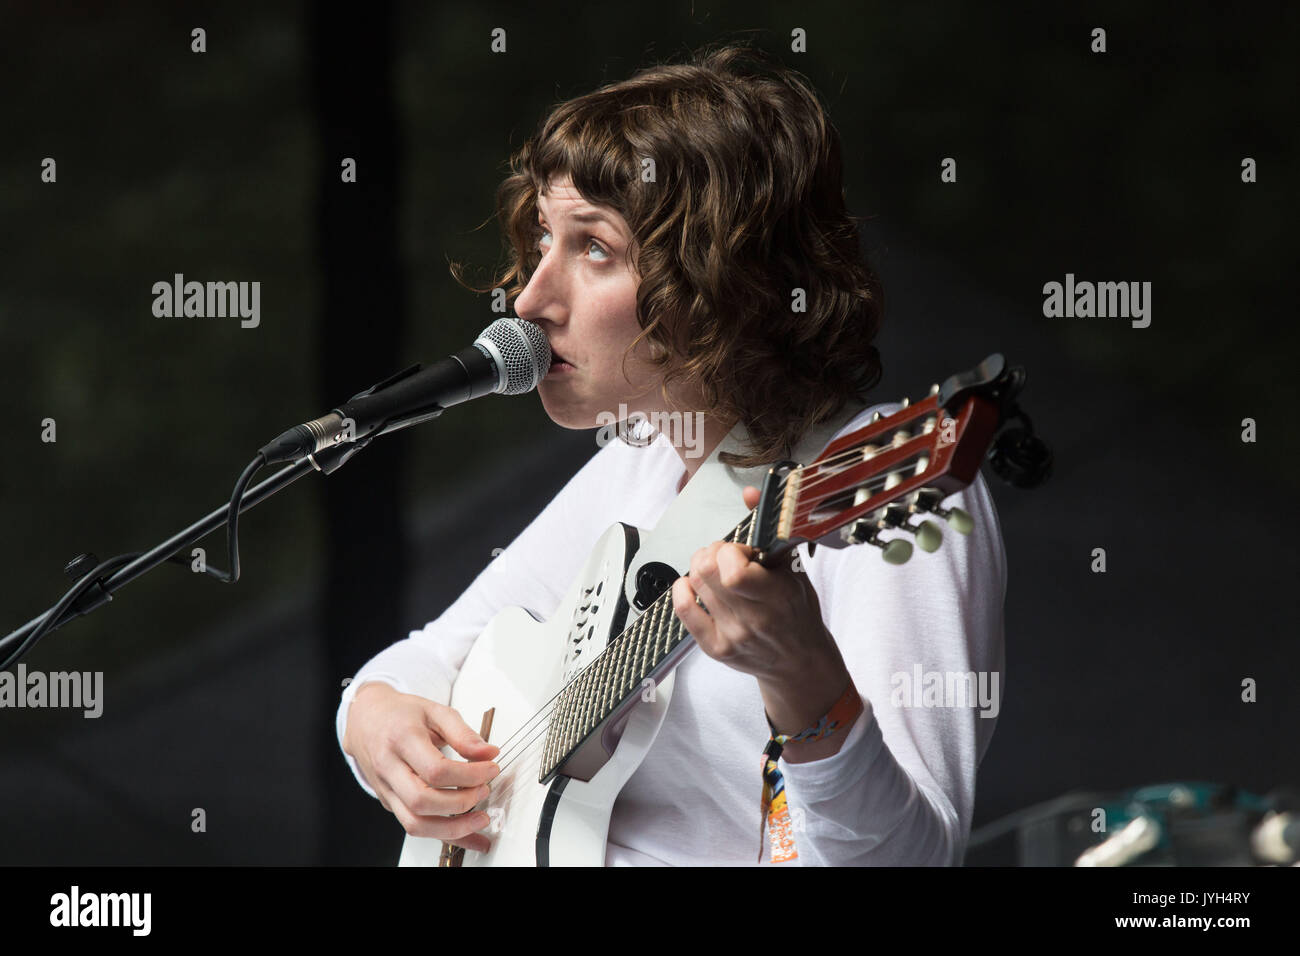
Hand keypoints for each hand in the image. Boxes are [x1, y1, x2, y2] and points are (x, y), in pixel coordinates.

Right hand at [342, 682, 500, 850]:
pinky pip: (415, 827)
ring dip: (452, 829)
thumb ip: (463, 733)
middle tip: (484, 790)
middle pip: (422, 801)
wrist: (366, 720)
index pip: (436, 770)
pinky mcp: (389, 803)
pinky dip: (443, 834)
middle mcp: (389, 768)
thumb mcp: (435, 711)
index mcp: (401, 740)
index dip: (470, 775)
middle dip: (461, 803)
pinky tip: (466, 832)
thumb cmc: (400, 714)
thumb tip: (489, 753)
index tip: (491, 769)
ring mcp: (386, 790)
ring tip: (480, 818)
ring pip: (415, 824)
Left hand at [671, 485, 852, 739]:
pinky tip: (693, 585)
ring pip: (695, 584)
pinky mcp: (714, 648)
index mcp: (776, 596)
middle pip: (706, 571)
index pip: (733, 570)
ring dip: (701, 567)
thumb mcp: (794, 569)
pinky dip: (683, 590)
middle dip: (713, 551)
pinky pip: (684, 611)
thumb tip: (749, 492)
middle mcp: (752, 618)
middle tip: (725, 555)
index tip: (743, 551)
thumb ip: (771, 530)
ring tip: (716, 570)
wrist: (799, 662)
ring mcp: (731, 635)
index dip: (731, 550)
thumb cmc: (798, 612)